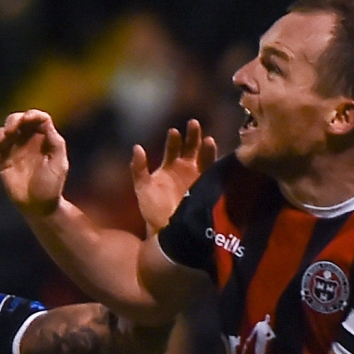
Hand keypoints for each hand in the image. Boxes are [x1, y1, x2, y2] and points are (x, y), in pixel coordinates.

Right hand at [0, 110, 70, 216]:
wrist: (39, 206)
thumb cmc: (52, 185)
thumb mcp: (59, 163)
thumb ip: (54, 142)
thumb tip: (45, 121)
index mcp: (44, 138)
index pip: (38, 119)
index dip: (32, 115)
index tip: (28, 118)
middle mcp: (28, 141)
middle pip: (18, 121)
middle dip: (14, 120)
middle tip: (12, 129)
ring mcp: (14, 151)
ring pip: (3, 132)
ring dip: (1, 132)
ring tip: (2, 139)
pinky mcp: (2, 162)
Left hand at [130, 120, 216, 234]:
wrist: (166, 229)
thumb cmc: (152, 209)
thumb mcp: (142, 187)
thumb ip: (138, 168)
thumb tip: (137, 147)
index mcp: (169, 166)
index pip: (173, 147)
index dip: (174, 139)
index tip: (174, 131)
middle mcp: (186, 168)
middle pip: (191, 146)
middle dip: (192, 135)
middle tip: (193, 124)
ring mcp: (198, 176)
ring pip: (204, 157)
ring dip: (205, 147)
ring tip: (207, 139)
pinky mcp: (208, 186)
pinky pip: (212, 173)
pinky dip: (214, 164)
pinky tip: (216, 158)